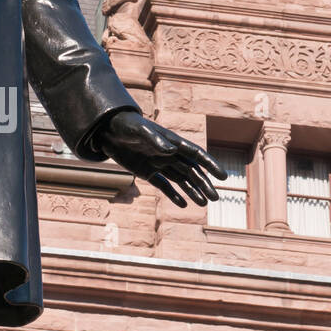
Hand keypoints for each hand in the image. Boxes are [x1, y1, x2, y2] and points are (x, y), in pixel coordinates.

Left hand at [97, 109, 225, 207]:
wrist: (107, 130)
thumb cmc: (125, 126)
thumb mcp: (139, 131)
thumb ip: (155, 140)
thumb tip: (172, 150)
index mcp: (172, 142)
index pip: (196, 154)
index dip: (210, 165)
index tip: (223, 177)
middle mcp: (168, 153)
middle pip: (191, 171)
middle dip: (204, 184)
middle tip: (215, 198)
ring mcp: (158, 163)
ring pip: (180, 180)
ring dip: (192, 191)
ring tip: (204, 203)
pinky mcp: (146, 171)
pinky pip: (163, 185)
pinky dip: (173, 195)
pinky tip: (183, 205)